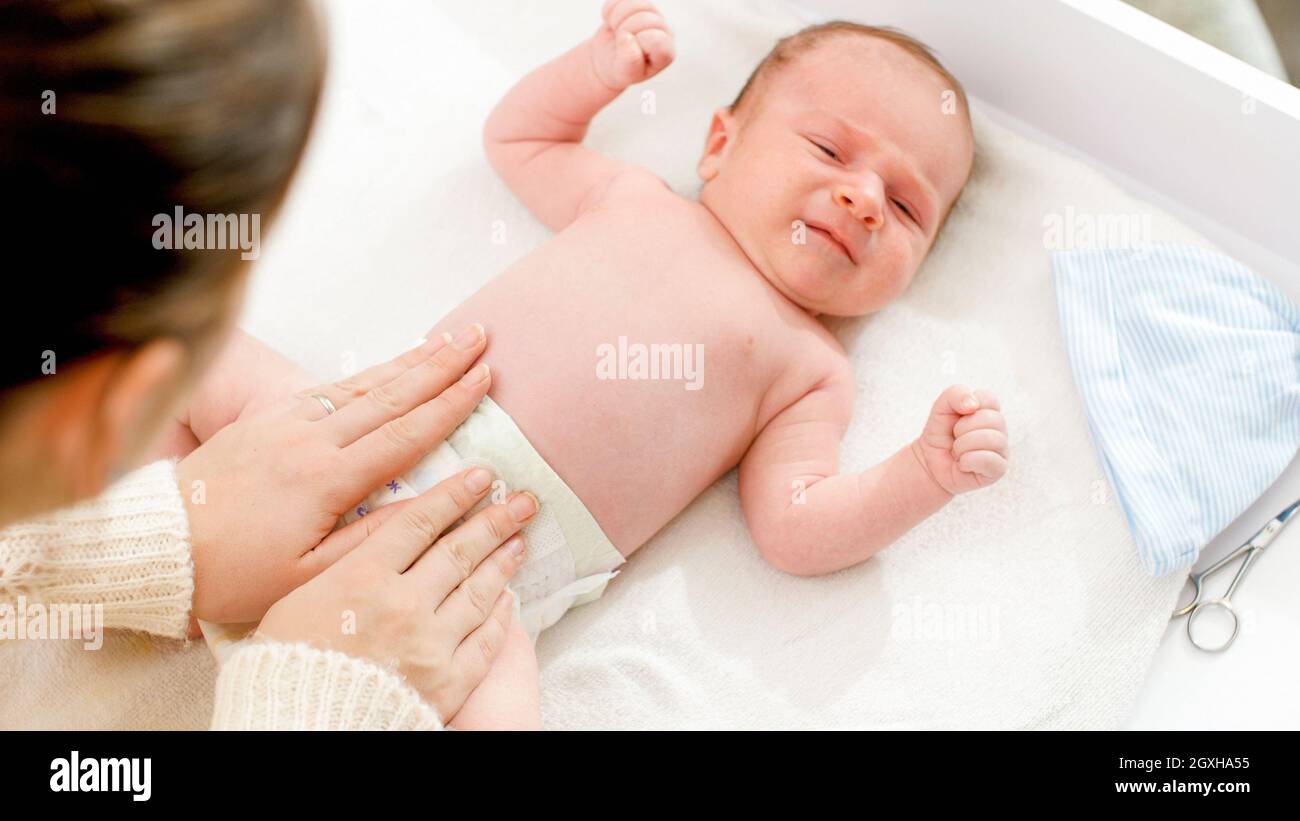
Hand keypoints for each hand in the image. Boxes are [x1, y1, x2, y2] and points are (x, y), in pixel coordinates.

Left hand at [177, 324, 491, 624]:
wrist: (159, 547)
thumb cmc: (234, 572)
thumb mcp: (311, 574)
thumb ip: (375, 536)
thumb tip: (432, 505)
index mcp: (325, 479)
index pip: (405, 435)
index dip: (450, 406)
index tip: (485, 380)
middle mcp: (309, 440)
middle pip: (391, 396)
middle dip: (441, 367)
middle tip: (480, 339)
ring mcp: (284, 424)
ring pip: (362, 385)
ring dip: (410, 362)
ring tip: (448, 341)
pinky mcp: (264, 420)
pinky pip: (327, 390)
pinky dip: (365, 374)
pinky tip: (388, 366)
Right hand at [256, 466, 537, 722]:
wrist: (299, 723)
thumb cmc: (287, 660)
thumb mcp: (299, 597)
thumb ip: (346, 563)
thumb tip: (384, 534)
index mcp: (363, 576)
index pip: (420, 522)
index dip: (455, 496)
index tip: (482, 478)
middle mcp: (403, 603)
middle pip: (459, 551)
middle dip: (495, 521)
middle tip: (524, 502)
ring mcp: (430, 643)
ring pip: (478, 592)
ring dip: (502, 563)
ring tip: (519, 541)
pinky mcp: (447, 681)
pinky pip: (484, 642)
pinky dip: (501, 618)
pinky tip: (509, 600)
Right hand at [590, 0, 674, 91]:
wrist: (607, 58)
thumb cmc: (620, 69)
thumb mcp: (624, 74)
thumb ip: (629, 61)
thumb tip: (627, 38)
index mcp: (666, 52)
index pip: (655, 38)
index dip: (636, 43)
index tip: (628, 53)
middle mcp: (664, 31)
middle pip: (644, 19)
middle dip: (624, 31)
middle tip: (619, 43)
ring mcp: (652, 14)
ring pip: (635, 3)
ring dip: (617, 18)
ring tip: (616, 32)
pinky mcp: (638, 4)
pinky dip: (610, 10)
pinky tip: (612, 23)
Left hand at [910, 385, 1008, 495]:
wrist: (930, 464)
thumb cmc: (940, 435)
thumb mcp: (941, 409)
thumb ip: (955, 394)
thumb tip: (973, 404)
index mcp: (989, 412)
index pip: (989, 399)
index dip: (968, 406)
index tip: (958, 416)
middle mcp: (1000, 430)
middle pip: (992, 419)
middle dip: (963, 428)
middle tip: (955, 437)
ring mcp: (1001, 450)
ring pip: (991, 439)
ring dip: (963, 445)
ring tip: (957, 451)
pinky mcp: (998, 470)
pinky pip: (988, 460)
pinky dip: (968, 461)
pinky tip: (962, 464)